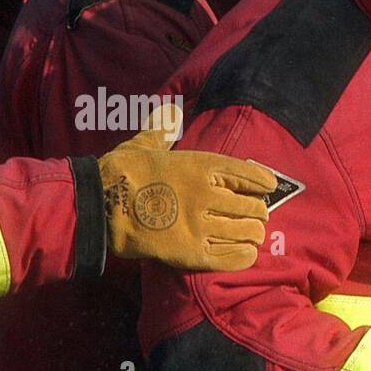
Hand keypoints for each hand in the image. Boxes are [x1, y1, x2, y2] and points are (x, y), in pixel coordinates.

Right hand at [97, 104, 276, 271]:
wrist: (101, 207)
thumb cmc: (121, 172)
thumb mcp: (143, 145)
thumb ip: (163, 130)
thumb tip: (170, 112)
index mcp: (199, 166)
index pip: (245, 173)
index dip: (262, 181)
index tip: (269, 186)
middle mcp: (207, 195)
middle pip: (251, 206)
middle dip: (258, 211)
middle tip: (258, 215)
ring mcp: (201, 226)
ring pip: (245, 231)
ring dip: (253, 233)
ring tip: (253, 233)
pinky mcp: (192, 254)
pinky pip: (231, 257)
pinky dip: (244, 256)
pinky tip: (247, 253)